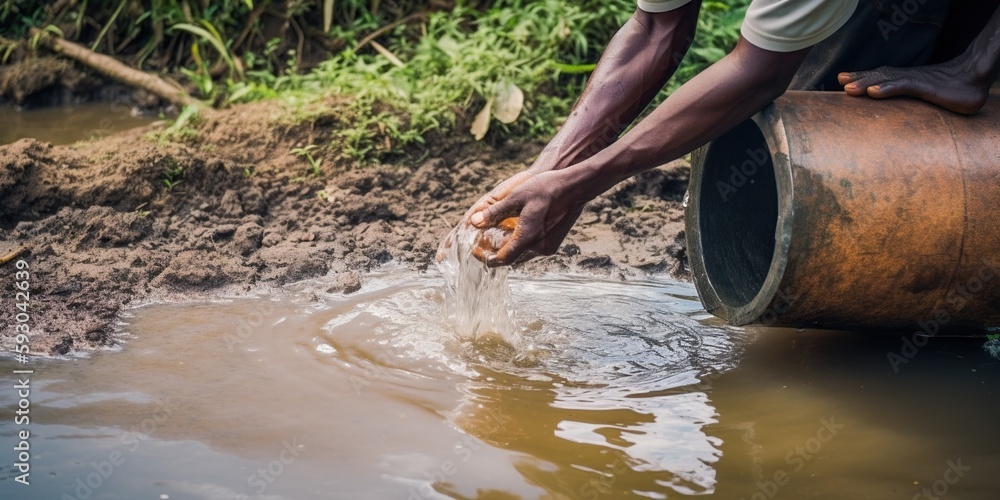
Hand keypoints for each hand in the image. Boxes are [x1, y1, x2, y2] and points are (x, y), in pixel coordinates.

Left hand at [468, 169, 586, 266]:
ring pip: (521, 253)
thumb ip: (494, 212)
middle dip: (496, 251)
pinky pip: (531, 249)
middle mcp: (539, 247)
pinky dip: (521, 243)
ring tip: (497, 234)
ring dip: (509, 247)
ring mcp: (548, 247)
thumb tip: (474, 223)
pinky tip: (516, 230)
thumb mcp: (515, 197)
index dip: (488, 259)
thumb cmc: (545, 189)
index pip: (503, 258)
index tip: (477, 254)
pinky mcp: (553, 245)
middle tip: (483, 241)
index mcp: (528, 236)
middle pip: (511, 256)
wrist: (574, 188)